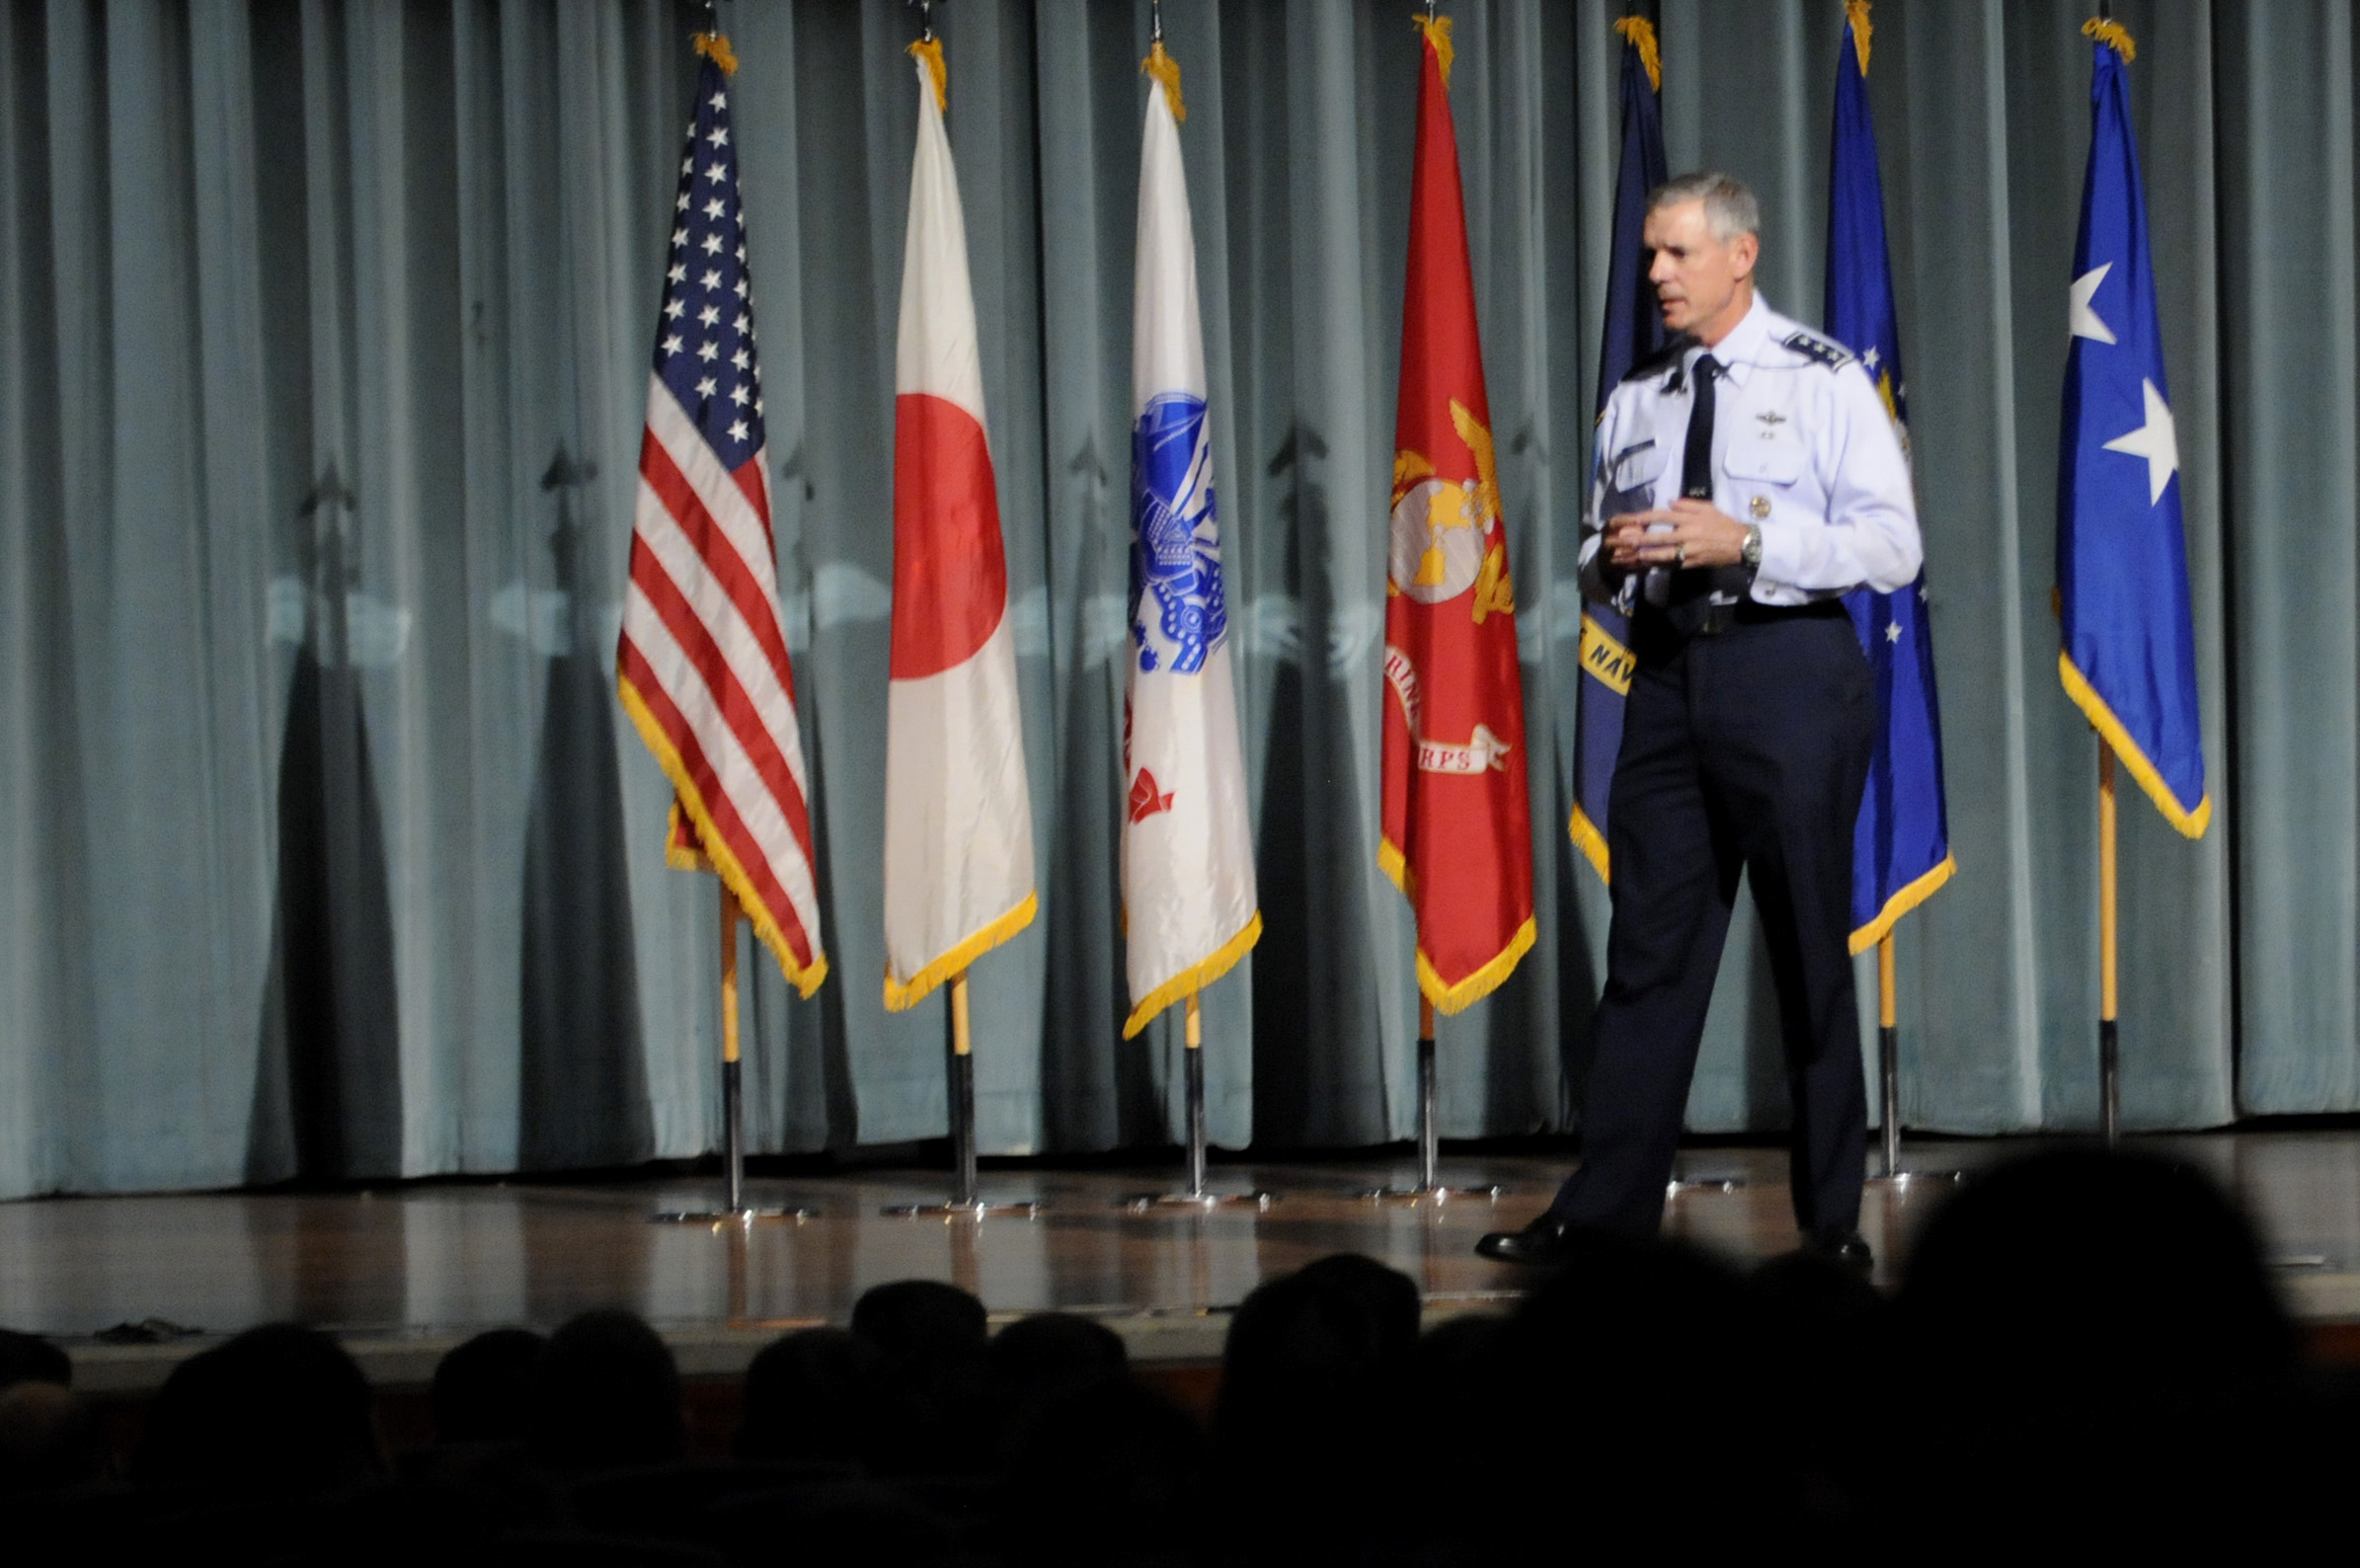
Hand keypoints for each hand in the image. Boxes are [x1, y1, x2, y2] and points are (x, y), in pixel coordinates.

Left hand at [1604, 498, 1750, 569]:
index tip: (1634, 518)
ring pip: (1664, 554)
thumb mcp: (1708, 508)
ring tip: (1634, 555)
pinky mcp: (1692, 563)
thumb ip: (1688, 504)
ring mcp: (1689, 551)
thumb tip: (1669, 502)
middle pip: (1660, 537)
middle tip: (1625, 540)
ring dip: (1648, 555)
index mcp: (1691, 520)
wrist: (1740, 543)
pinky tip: (1649, 565)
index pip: (1664, 516)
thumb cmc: (1723, 524)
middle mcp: (1688, 535)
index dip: (1647, 517)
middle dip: (1641, 539)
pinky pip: (1674, 565)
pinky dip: (1661, 566)